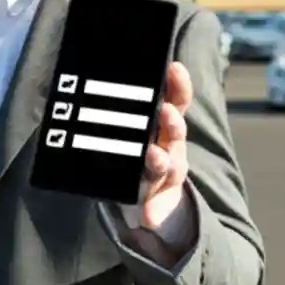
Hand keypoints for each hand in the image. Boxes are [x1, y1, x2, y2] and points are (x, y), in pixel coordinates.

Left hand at [138, 61, 193, 231]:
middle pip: (176, 131)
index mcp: (166, 121)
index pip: (177, 98)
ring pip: (170, 165)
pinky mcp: (163, 198)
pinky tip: (148, 216)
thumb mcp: (137, 122)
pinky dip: (155, 210)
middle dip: (171, 121)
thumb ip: (127, 102)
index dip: (178, 84)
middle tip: (165, 112)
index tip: (173, 68)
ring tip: (153, 158)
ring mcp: (169, 172)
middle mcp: (171, 144)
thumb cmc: (139, 143)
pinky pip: (161, 205)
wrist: (153, 190)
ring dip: (162, 161)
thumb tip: (107, 75)